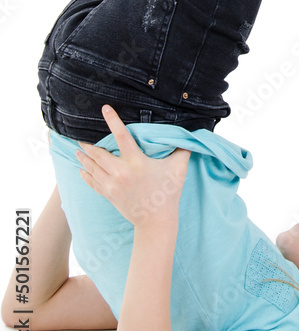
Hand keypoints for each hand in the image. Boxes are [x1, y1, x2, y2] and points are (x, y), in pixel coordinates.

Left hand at [76, 104, 189, 227]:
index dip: (113, 120)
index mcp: (136, 162)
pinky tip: (81, 169)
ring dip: (84, 157)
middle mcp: (120, 172)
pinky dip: (85, 174)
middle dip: (88, 144)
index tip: (105, 108)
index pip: (121, 136)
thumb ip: (182, 149)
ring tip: (78, 149)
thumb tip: (189, 135)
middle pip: (98, 153)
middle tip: (81, 135)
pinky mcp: (108, 195)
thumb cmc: (168, 193)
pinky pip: (92, 182)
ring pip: (92, 167)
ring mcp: (112, 185)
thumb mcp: (178, 169)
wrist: (155, 222)